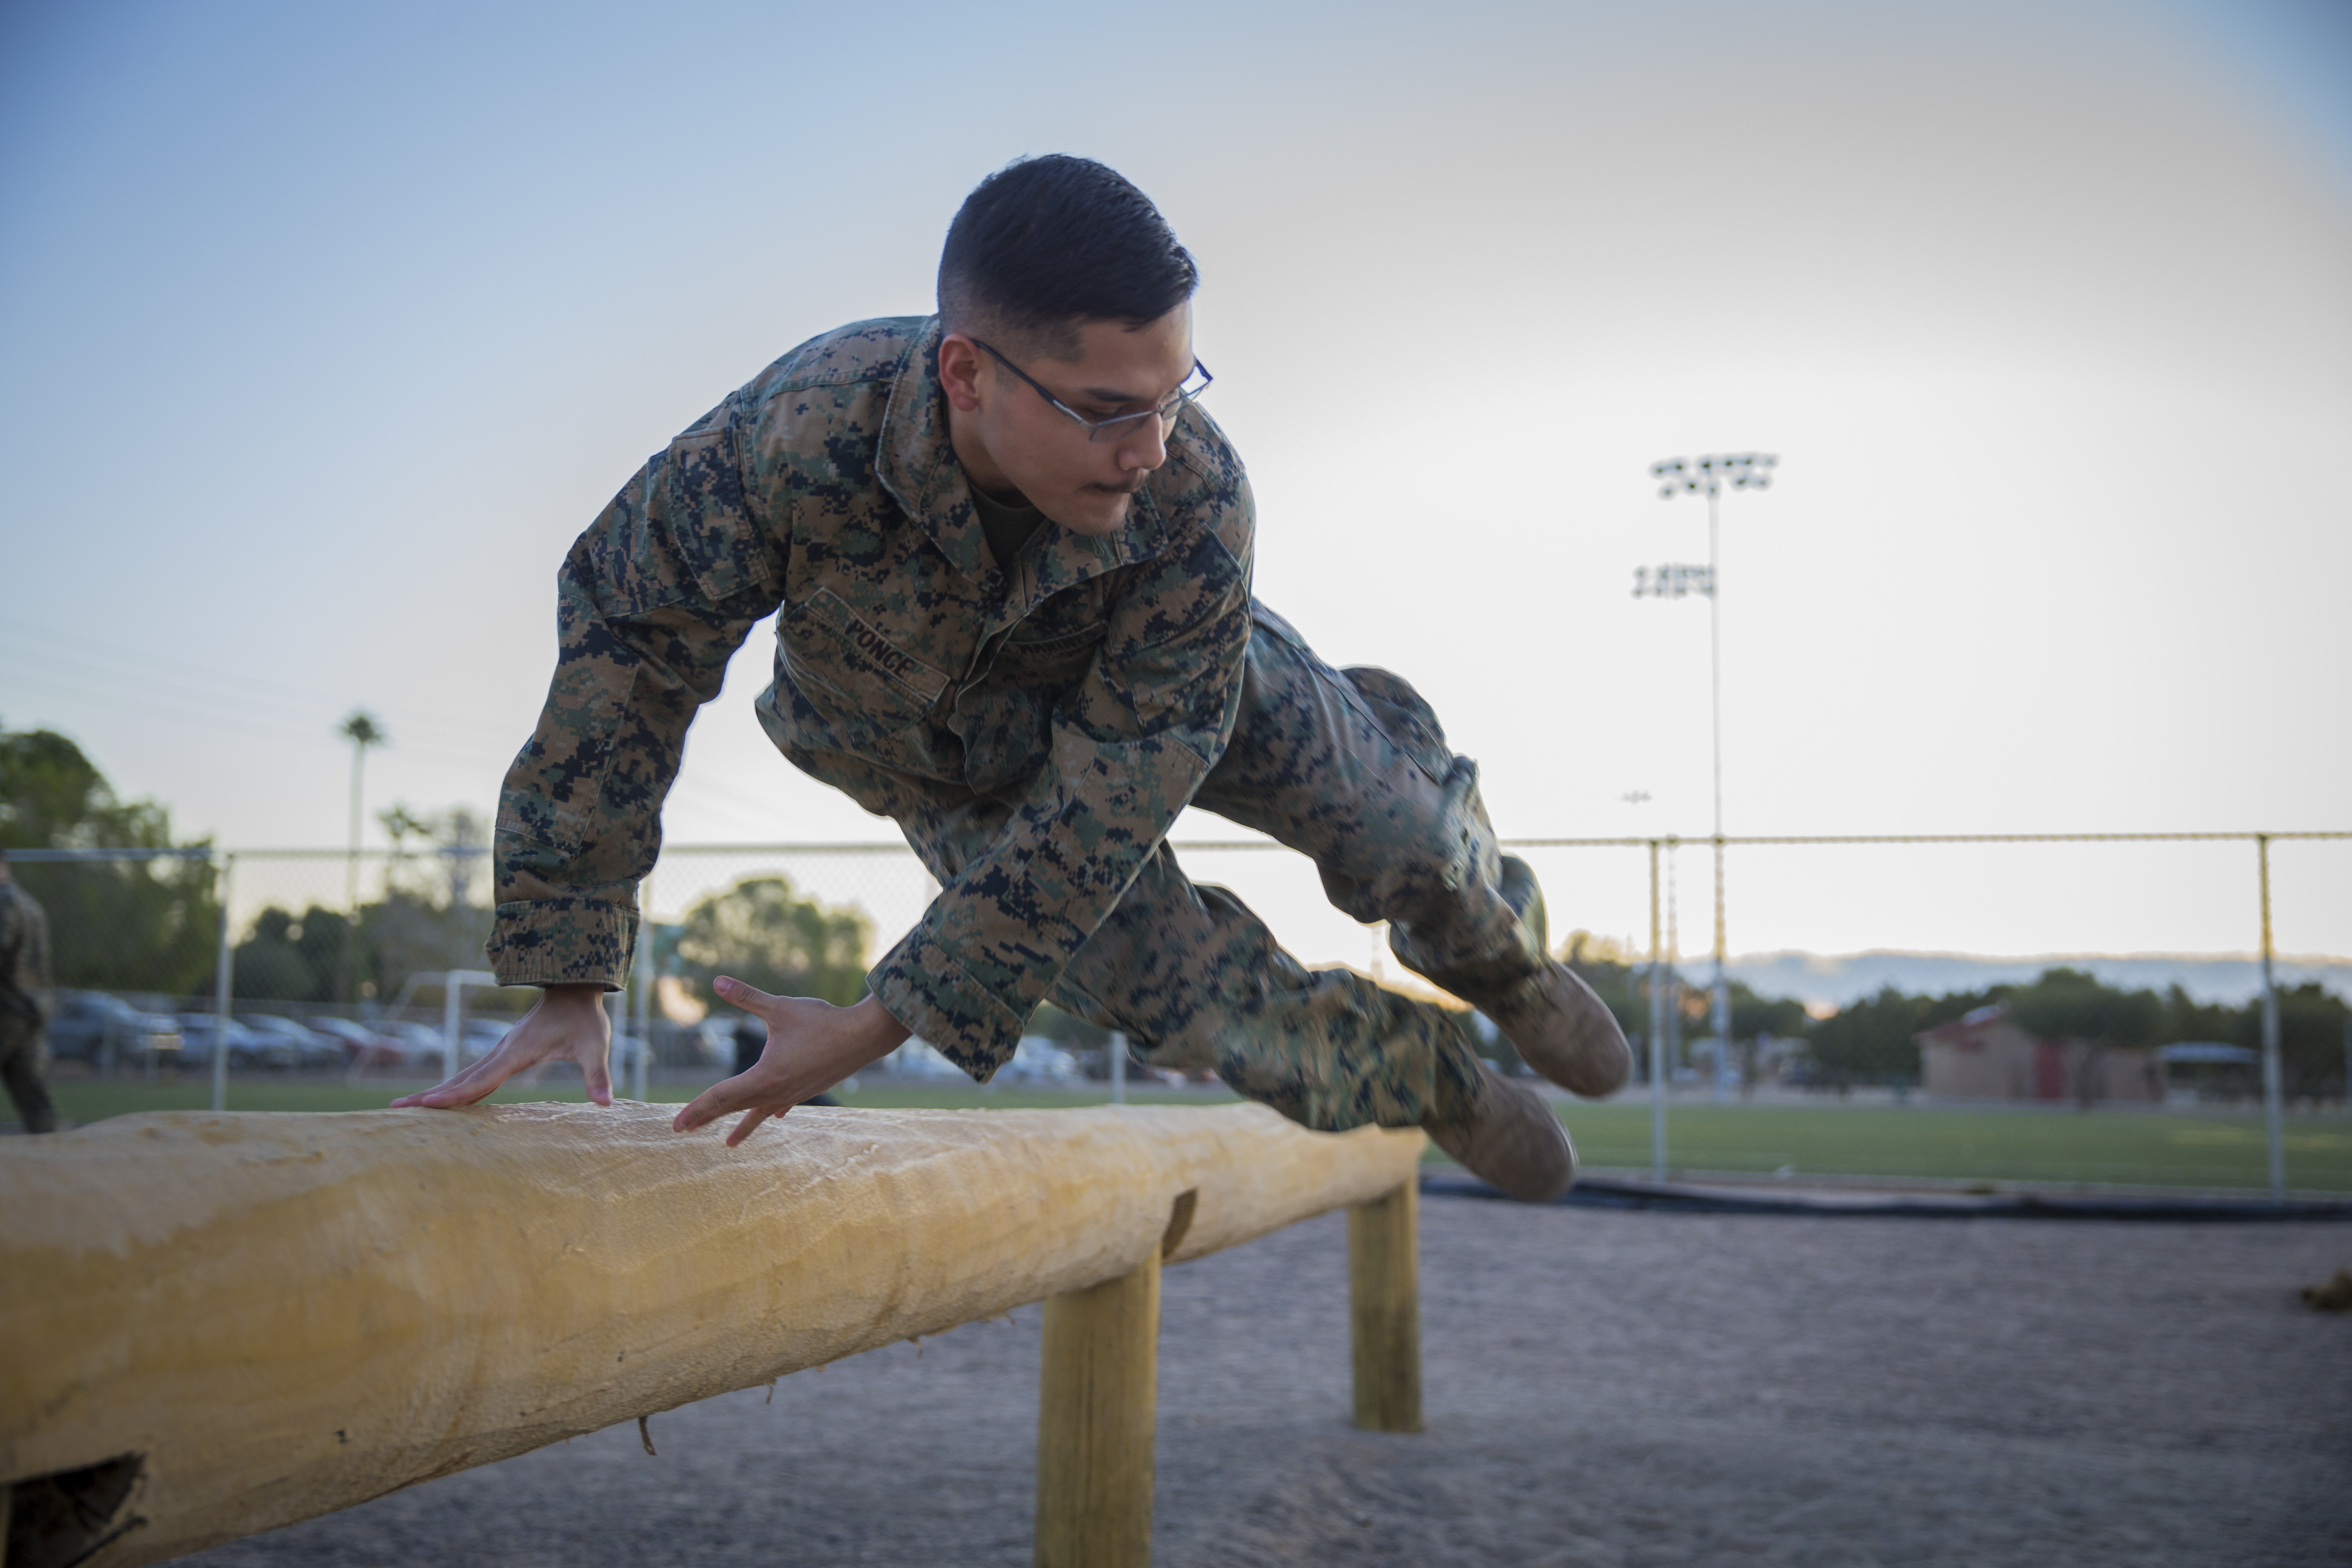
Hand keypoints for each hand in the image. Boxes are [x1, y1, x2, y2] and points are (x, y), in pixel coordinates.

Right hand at [391, 983, 612, 1108]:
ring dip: (437, 1091)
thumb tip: (606, 1103)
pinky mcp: (504, 1053)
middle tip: (395, 1110)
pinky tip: (445, 1099)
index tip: (426, 1106)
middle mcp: (501, 1052)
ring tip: (406, 1106)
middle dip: (429, 1096)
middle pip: (460, 1078)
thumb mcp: (595, 1045)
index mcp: (516, 1052)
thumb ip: (597, 1075)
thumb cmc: (584, 1018)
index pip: (481, 1079)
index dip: (455, 1095)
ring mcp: (500, 1052)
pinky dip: (456, 1087)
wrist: (574, 990)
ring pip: (463, 1075)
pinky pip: (475, 1074)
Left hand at [673, 979, 910, 1146]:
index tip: (677, 1124)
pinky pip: (783, 1104)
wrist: (865, 1036)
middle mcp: (777, 1092)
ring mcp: (794, 1094)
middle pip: (734, 1107)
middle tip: (682, 1130)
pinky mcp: (808, 1089)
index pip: (721, 1097)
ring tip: (730, 1143)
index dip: (696, 1109)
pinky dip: (772, 1110)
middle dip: (707, 1118)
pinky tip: (776, 1115)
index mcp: (765, 1077)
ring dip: (742, 1125)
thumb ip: (747, 997)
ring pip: (759, 1112)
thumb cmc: (822, 1021)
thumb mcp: (780, 1007)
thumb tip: (717, 981)